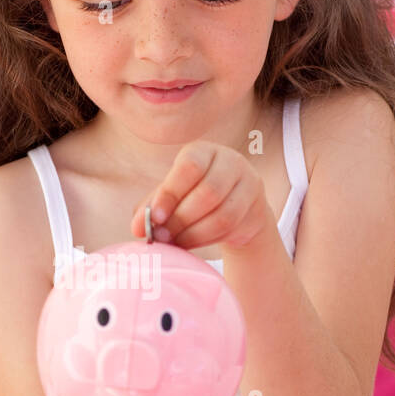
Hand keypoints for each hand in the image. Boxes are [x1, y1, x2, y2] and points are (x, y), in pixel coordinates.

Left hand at [130, 139, 268, 251]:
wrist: (236, 212)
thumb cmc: (194, 198)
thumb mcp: (172, 196)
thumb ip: (151, 208)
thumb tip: (137, 228)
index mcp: (203, 151)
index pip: (189, 166)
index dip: (170, 193)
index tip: (154, 218)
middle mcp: (230, 162)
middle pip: (208, 192)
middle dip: (180, 219)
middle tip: (161, 237)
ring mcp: (248, 184)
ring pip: (221, 214)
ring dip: (193, 234)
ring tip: (175, 243)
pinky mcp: (257, 208)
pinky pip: (231, 229)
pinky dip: (206, 240)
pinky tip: (192, 244)